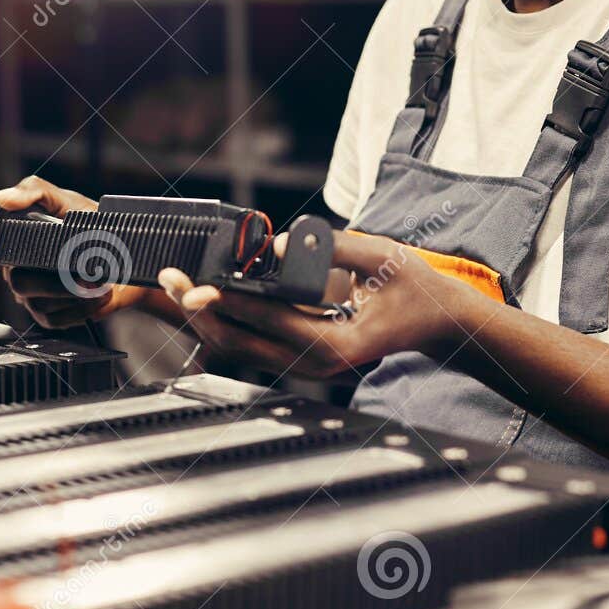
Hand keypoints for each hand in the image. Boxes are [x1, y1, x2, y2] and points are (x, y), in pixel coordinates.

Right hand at [0, 175, 154, 328]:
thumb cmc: (91, 225)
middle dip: (53, 280)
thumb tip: (4, 198)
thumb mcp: (66, 200)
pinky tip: (98, 294)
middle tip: (83, 270)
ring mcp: (35, 298)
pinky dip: (83, 308)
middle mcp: (21, 273)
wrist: (125, 253)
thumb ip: (35, 190)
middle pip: (20, 283)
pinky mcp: (54, 316)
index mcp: (16, 245)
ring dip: (75, 292)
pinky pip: (58, 320)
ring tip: (99, 279)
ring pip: (41, 305)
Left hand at [157, 230, 485, 379]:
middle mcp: (316, 361)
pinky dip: (226, 320)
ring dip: (207, 316)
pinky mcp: (301, 356)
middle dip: (201, 309)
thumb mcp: (383, 256)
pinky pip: (253, 343)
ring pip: (240, 347)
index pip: (268, 319)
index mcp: (336, 343)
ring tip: (177, 284)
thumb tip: (283, 243)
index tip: (196, 284)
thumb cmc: (415, 290)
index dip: (228, 300)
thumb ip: (333, 246)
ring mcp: (308, 364)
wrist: (437, 322)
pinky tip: (205, 297)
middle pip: (241, 341)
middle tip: (171, 278)